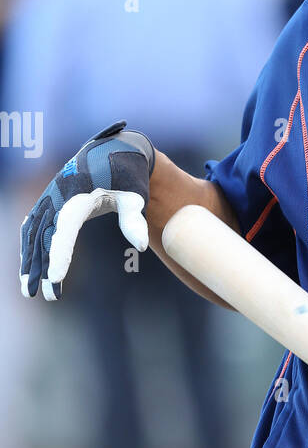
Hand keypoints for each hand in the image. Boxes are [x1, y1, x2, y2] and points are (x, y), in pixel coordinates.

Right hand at [19, 121, 154, 300]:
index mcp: (80, 192)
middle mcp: (59, 194)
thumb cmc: (128, 175)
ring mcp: (50, 197)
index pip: (67, 227)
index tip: (56, 278)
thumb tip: (142, 246)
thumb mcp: (135, 195)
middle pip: (46, 236)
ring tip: (30, 291)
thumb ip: (135, 219)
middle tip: (46, 296)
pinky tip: (26, 267)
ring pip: (35, 234)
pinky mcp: (49, 200)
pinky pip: (33, 226)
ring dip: (30, 262)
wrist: (113, 151)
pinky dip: (29, 247)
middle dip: (42, 267)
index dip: (60, 253)